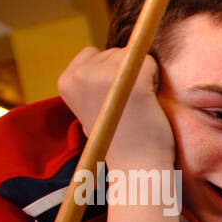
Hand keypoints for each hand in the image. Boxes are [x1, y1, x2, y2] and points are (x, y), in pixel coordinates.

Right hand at [58, 46, 173, 165]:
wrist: (137, 168)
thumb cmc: (120, 140)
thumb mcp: (91, 108)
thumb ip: (91, 83)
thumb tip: (101, 58)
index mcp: (66, 81)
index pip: (93, 54)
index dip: (110, 74)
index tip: (113, 102)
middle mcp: (80, 75)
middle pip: (114, 53)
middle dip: (127, 74)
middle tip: (128, 108)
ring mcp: (104, 77)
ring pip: (133, 56)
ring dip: (143, 77)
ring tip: (138, 107)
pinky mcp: (132, 82)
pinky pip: (150, 63)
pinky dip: (155, 80)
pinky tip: (149, 104)